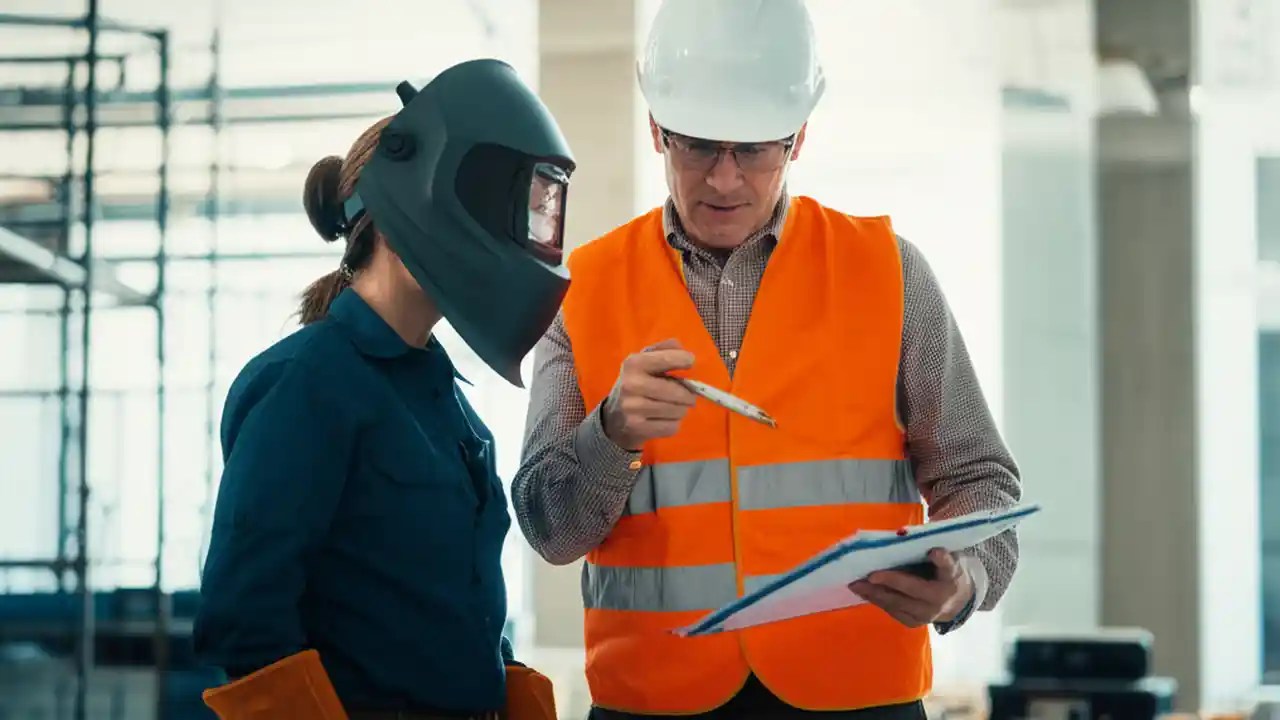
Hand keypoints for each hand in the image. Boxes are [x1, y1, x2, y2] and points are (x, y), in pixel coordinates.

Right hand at [602, 339, 697, 450]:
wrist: (614, 418)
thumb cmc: (637, 383)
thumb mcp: (645, 361)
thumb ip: (666, 349)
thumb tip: (685, 353)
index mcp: (634, 363)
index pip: (669, 359)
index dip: (685, 360)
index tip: (689, 363)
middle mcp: (632, 384)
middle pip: (678, 392)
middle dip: (688, 395)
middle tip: (685, 395)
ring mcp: (633, 408)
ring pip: (678, 410)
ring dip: (681, 409)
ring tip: (671, 407)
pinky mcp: (637, 428)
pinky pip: (672, 427)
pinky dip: (673, 424)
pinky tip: (663, 419)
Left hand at [848, 548, 972, 627]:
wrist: (956, 601)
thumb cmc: (942, 570)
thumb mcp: (944, 556)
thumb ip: (928, 547)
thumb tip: (901, 534)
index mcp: (951, 576)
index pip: (947, 567)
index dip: (941, 560)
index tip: (934, 552)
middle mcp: (940, 599)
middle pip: (914, 589)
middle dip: (891, 581)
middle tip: (870, 575)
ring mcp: (926, 614)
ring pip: (898, 603)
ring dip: (875, 592)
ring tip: (855, 583)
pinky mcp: (913, 622)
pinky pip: (892, 610)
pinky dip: (876, 599)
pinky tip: (862, 591)